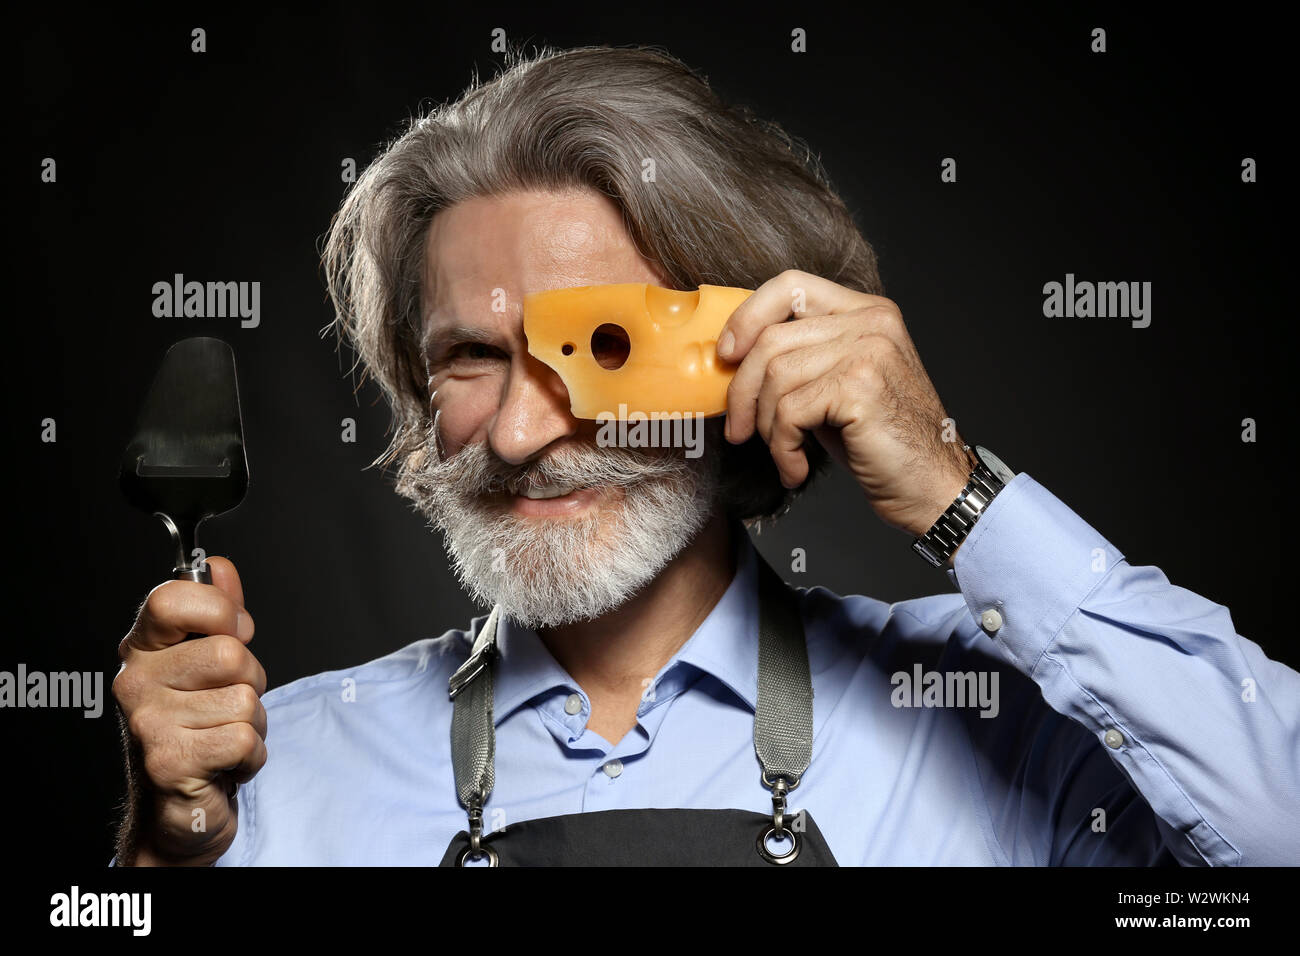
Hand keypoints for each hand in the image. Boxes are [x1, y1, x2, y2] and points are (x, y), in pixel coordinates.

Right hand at [112, 557, 266, 865]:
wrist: (179, 811)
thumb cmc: (199, 730)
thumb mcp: (209, 665)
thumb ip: (218, 614)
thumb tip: (221, 567)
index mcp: (144, 649)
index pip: (172, 599)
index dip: (220, 611)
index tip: (233, 632)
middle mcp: (136, 681)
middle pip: (230, 653)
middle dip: (251, 681)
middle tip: (227, 705)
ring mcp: (148, 722)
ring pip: (245, 698)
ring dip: (253, 723)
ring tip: (222, 736)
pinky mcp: (169, 762)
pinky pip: (245, 738)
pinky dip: (251, 756)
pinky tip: (224, 764)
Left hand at [719, 270, 971, 537]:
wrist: (933, 486)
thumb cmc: (881, 443)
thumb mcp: (835, 386)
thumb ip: (798, 358)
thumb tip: (732, 357)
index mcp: (865, 312)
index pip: (791, 285)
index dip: (747, 316)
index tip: (727, 355)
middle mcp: (871, 322)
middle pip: (772, 337)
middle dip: (742, 390)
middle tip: (738, 429)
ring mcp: (868, 350)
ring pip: (775, 376)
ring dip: (765, 425)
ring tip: (783, 453)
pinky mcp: (859, 386)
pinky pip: (789, 412)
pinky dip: (782, 447)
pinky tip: (796, 467)